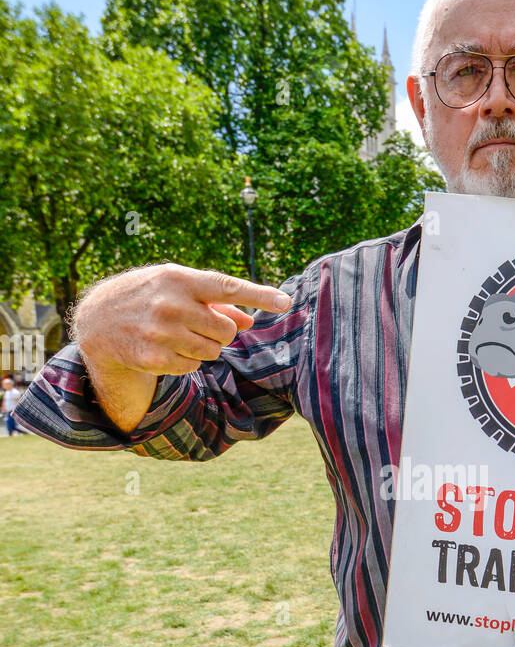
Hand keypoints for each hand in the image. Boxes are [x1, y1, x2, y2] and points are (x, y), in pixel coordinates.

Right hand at [74, 263, 292, 377]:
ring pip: (213, 351)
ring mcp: (160, 332)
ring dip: (204, 348)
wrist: (97, 320)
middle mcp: (170, 304)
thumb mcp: (177, 287)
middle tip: (198, 326)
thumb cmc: (148, 297)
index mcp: (178, 278)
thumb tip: (249, 319)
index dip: (259, 295)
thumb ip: (215, 300)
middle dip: (220, 331)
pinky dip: (187, 362)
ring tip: (179, 336)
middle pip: (226, 330)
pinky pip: (193, 367)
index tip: (285, 302)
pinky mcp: (153, 358)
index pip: (227, 286)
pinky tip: (167, 350)